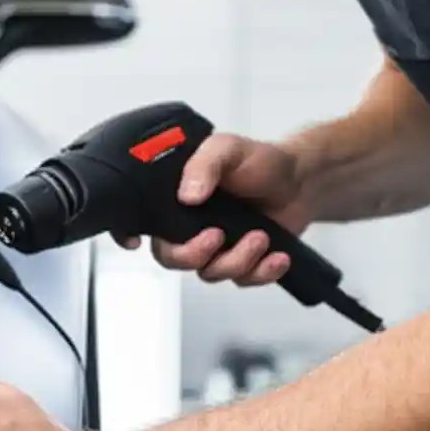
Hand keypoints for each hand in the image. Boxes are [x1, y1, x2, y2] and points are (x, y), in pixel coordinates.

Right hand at [117, 133, 315, 286]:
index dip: (129, 236)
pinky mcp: (242, 263)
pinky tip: (277, 255)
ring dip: (238, 260)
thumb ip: (204, 165)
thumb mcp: (227, 149)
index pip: (142, 222)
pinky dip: (262, 272)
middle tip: (217, 236)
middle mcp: (190, 228)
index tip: (136, 242)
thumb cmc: (259, 162)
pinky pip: (242, 281)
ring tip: (261, 236)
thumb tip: (187, 194)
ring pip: (210, 273)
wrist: (300, 181)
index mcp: (176, 202)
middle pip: (172, 258)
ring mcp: (216, 249)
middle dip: (194, 255)